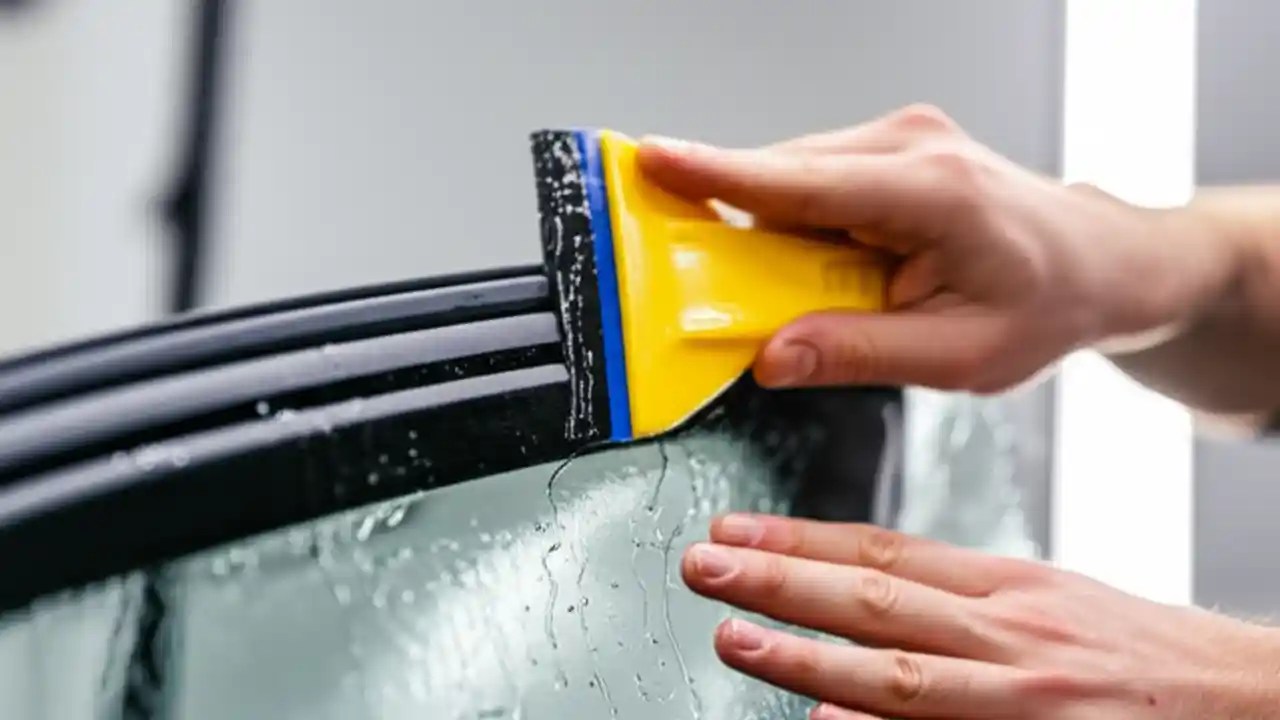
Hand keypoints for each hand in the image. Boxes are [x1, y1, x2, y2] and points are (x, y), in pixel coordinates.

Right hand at [639, 105, 1239, 392]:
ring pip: (789, 181)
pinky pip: (808, 184)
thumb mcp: (958, 356)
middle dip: (727, 232)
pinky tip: (820, 268)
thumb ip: (859, 354)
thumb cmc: (1043, 303)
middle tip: (694, 292)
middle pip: (780, 182)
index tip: (649, 161)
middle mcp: (909, 147)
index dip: (716, 173)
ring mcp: (897, 140)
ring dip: (765, 236)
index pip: (800, 183)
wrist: (1094, 261)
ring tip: (792, 294)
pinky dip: (792, 227)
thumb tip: (771, 356)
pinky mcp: (884, 151)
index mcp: (932, 194)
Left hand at [681, 514, 1279, 718]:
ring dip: (809, 654)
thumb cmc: (1134, 651)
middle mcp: (1010, 629)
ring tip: (734, 637)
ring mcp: (1027, 691)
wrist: (1245, 695)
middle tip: (705, 564)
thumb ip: (947, 611)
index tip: (734, 530)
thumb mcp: (1042, 605)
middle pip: (877, 599)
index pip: (882, 553)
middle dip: (781, 580)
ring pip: (901, 669)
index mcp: (1005, 585)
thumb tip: (850, 632)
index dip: (799, 541)